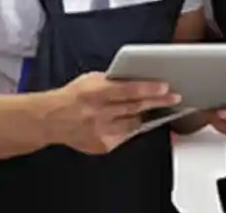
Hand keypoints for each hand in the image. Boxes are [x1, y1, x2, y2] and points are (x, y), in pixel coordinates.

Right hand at [43, 72, 180, 154]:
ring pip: (133, 123)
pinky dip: (130, 127)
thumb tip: (137, 80)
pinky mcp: (102, 145)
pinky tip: (131, 120)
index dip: (148, 89)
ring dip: (145, 115)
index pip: (127, 91)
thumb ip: (113, 81)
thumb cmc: (73, 96)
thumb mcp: (91, 80)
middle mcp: (98, 113)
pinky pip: (125, 136)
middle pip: (135, 108)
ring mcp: (100, 132)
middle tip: (174, 97)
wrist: (52, 119)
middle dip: (157, 102)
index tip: (164, 88)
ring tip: (156, 107)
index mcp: (95, 93)